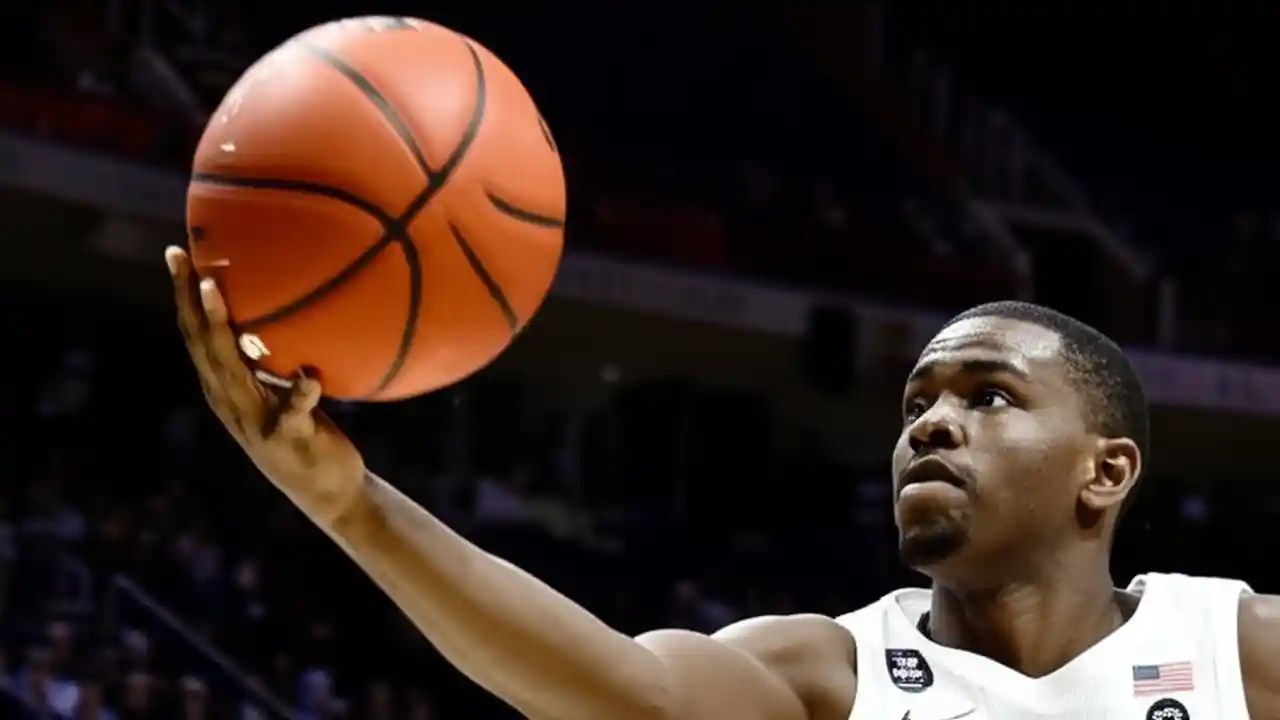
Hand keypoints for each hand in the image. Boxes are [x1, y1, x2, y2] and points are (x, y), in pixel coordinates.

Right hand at [166, 246, 365, 520]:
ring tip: (217, 291)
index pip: (197, 334)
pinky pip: (292, 414)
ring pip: (230, 372)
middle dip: (189, 299)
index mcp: (226, 386)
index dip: (184, 295)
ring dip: (221, 330)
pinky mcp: (288, 440)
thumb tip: (287, 306)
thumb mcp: (284, 386)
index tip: (177, 253)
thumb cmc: (307, 428)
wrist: (326, 490)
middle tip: (184, 258)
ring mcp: (255, 421)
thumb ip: (276, 355)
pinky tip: (309, 376)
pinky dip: (299, 394)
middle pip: (201, 344)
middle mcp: (230, 401)